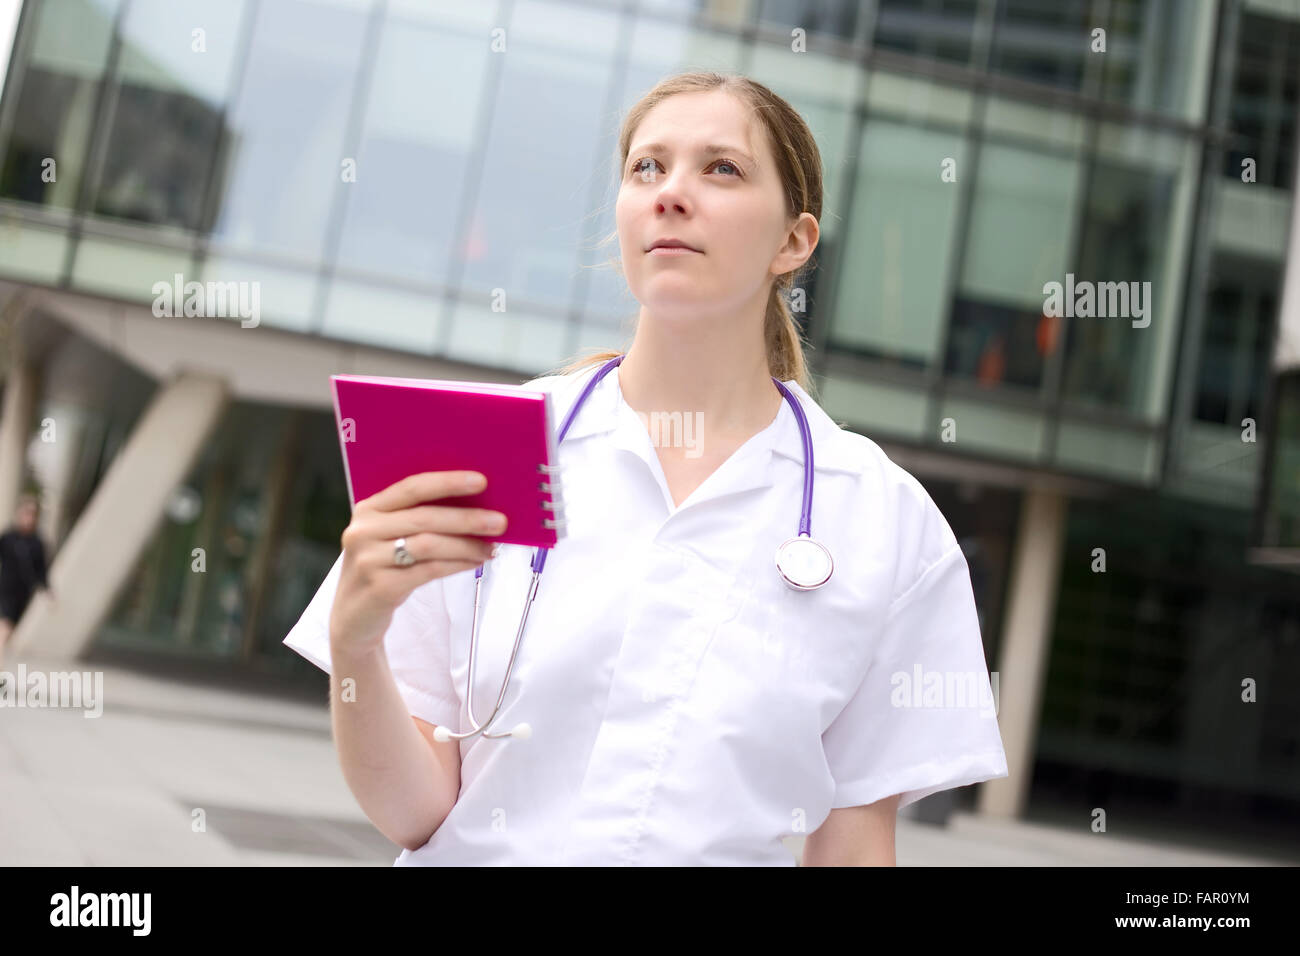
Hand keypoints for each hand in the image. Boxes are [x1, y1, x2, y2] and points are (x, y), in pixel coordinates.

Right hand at [328, 470, 506, 659]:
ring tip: (491, 548)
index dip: (447, 483)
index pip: (412, 487)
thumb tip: (476, 507)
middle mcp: (363, 530)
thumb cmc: (383, 570)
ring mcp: (368, 560)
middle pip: (425, 517)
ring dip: (466, 545)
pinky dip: (457, 565)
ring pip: (429, 544)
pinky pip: (429, 570)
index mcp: (368, 509)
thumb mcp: (390, 538)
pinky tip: (474, 562)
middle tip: (499, 521)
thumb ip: (419, 520)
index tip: (481, 481)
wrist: (353, 619)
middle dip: (467, 518)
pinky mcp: (380, 587)